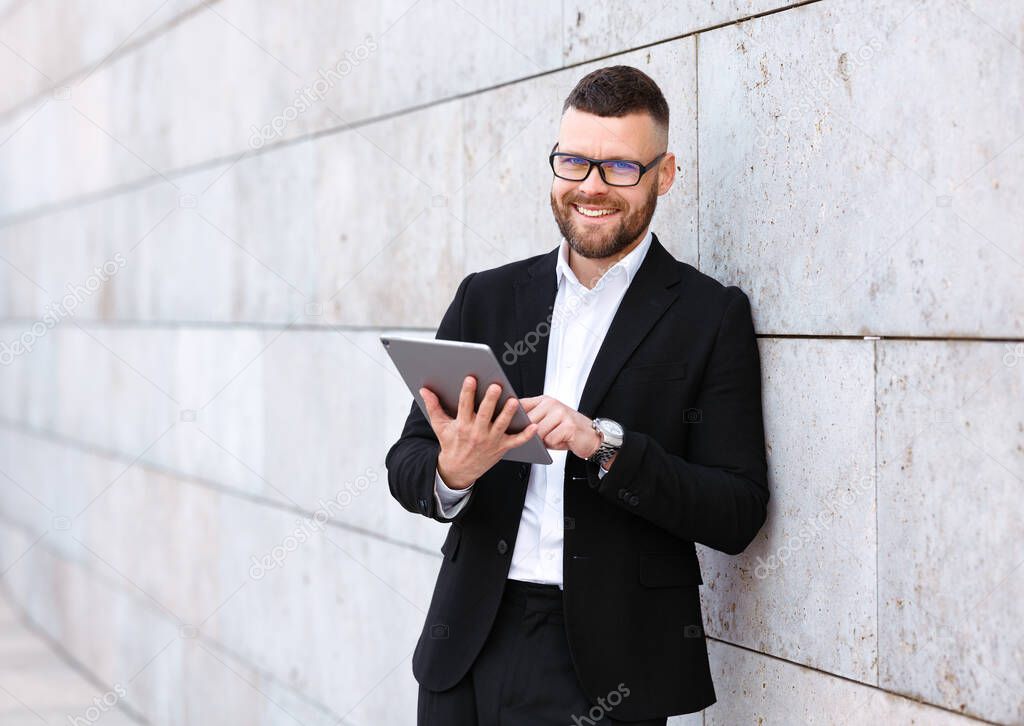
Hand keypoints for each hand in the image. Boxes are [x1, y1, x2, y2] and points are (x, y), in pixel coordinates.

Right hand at [420, 375, 538, 490]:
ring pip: (501, 425)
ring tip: (513, 401)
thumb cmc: (451, 444)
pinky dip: (526, 435)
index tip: (471, 378)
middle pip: (485, 414)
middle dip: (490, 400)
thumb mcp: (440, 426)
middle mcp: (477, 433)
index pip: (464, 406)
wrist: (459, 470)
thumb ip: (433, 407)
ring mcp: (491, 441)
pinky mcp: (502, 447)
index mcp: (462, 426)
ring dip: (508, 414)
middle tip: (496, 386)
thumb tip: (424, 390)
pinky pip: (516, 441)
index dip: (467, 392)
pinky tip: (534, 426)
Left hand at [519, 395, 600, 460]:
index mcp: (544, 401)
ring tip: (554, 437)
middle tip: (540, 438)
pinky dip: (554, 444)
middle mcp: (552, 404)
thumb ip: (532, 420)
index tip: (506, 420)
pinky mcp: (568, 425)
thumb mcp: (547, 421)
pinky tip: (563, 439)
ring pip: (538, 432)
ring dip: (544, 440)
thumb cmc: (566, 431)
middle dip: (530, 433)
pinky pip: (550, 439)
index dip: (512, 414)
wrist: (591, 436)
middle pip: (528, 421)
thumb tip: (511, 426)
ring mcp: (560, 413)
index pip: (521, 404)